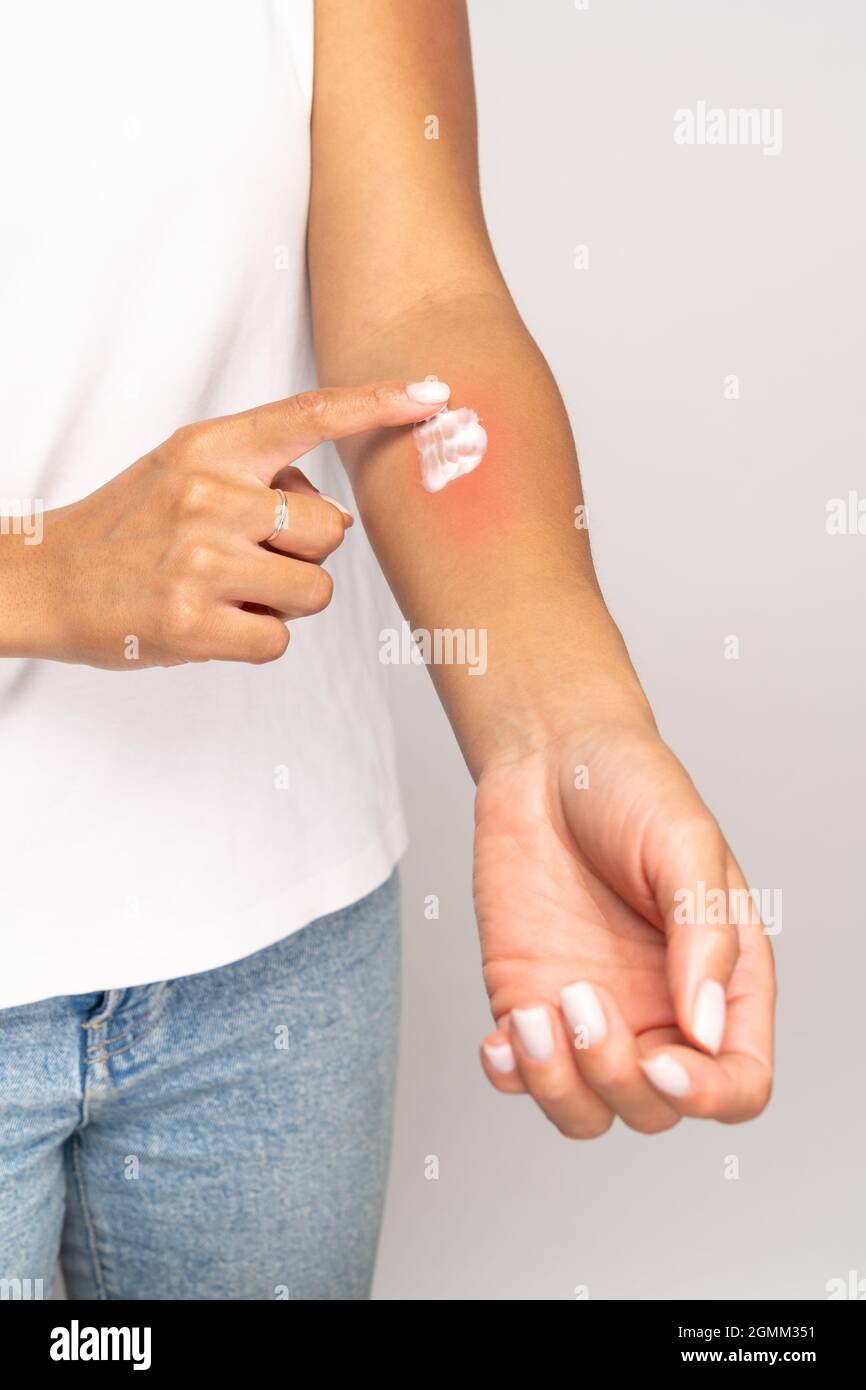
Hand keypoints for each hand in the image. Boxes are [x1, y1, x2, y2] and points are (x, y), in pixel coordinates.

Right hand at [9, 382, 446, 669]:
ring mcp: (200, 560)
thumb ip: (258, 477)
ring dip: (284, 601)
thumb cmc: (126, 528)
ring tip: (226, 591)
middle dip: (307, 555)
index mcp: (209, 449)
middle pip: (332, 531)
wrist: (45, 579)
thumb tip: (334, 513)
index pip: (310, 415)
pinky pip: (280, 639)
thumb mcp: (183, 470)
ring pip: (314, 590)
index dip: (379, 404)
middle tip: (249, 559)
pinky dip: (256, 640)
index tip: (435, 395)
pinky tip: (213, 623)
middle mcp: (208, 495)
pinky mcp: (193, 623)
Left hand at [475, 722, 775, 1136]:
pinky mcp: (527, 1000)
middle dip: (616, 1076)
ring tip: (533, 1017)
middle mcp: (659, 1010)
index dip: (708, 1096)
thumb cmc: (630, 787)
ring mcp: (591, 1012)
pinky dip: (509, 1075)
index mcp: (721, 981)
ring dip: (558, 1087)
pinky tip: (501, 1034)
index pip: (737, 1083)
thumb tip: (705, 1032)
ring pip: (587, 1109)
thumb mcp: (686, 845)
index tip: (663, 1061)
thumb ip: (704, 936)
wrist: (545, 757)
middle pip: (656, 1108)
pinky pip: (520, 1075)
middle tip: (582, 995)